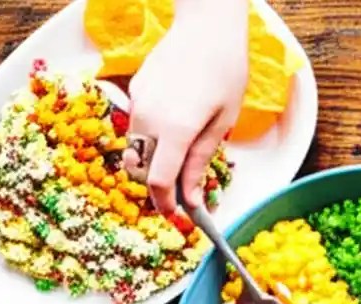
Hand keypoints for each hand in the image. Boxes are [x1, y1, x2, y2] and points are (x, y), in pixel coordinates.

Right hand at [124, 0, 248, 210]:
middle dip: (158, 187)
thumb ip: (202, 162)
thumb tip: (192, 199)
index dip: (165, 205)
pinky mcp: (135, 93)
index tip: (178, 217)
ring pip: (136, 149)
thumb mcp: (221, 123)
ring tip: (183, 161)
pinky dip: (153, 139)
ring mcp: (137, 104)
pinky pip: (138, 127)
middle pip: (141, 169)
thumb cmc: (225, 73)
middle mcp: (148, 119)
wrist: (206, 29)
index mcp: (175, 130)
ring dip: (154, 162)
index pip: (157, 181)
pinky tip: (178, 128)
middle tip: (184, 192)